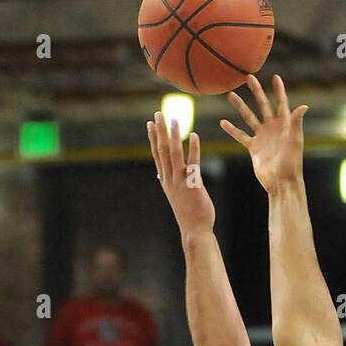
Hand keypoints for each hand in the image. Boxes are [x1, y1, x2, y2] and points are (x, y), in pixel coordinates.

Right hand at [147, 111, 215, 240]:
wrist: (194, 232)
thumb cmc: (187, 214)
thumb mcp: (174, 196)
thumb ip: (168, 183)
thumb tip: (159, 176)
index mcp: (165, 181)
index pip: (157, 155)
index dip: (153, 138)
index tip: (150, 124)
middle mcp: (170, 179)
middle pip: (162, 151)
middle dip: (160, 131)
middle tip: (158, 114)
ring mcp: (180, 182)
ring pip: (174, 154)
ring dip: (174, 136)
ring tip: (174, 119)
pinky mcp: (193, 185)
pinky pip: (192, 163)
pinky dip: (193, 148)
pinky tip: (194, 136)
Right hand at [220, 74, 307, 194]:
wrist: (281, 182)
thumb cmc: (292, 162)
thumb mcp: (295, 140)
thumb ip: (296, 122)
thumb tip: (304, 106)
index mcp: (285, 124)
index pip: (282, 103)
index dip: (279, 90)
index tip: (276, 77)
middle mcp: (273, 128)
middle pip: (263, 105)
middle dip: (256, 91)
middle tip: (248, 77)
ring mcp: (262, 137)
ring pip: (249, 117)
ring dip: (240, 106)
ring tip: (230, 95)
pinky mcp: (254, 148)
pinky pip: (241, 136)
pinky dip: (232, 130)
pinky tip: (223, 122)